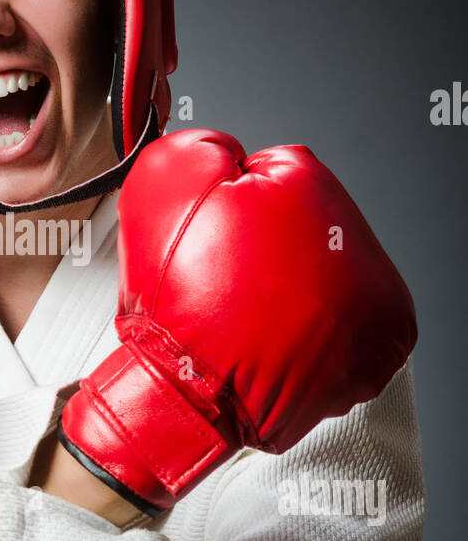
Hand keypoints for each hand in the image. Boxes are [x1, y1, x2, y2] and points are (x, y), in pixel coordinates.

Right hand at [59, 128, 417, 514]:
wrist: (182, 393)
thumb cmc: (177, 301)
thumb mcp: (166, 179)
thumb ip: (208, 147)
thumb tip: (232, 157)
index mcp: (319, 196)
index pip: (277, 174)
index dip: (232, 202)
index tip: (213, 233)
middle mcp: (365, 256)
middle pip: (306, 230)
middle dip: (266, 247)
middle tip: (223, 275)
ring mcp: (373, 315)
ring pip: (318, 284)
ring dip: (286, 295)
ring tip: (242, 314)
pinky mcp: (367, 367)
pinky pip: (330, 337)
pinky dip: (301, 339)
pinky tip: (265, 341)